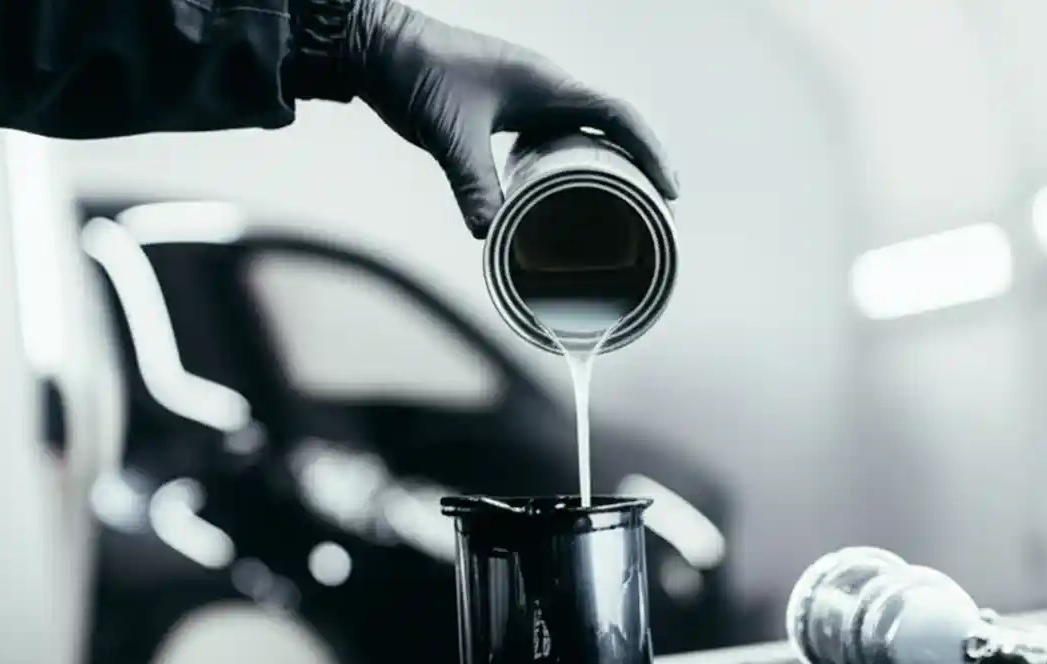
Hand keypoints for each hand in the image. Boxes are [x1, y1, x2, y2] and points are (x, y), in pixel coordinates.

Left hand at [347, 0, 678, 237]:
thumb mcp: (448, 133)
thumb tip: (489, 234)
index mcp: (547, 85)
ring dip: (608, 164)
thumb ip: (471, 181)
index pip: (618, 115)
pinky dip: (571, 165)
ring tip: (624, 206)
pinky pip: (555, 138)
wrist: (377, 46)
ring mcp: (528, 98)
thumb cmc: (416, 74)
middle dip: (640, 165)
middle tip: (656, 209)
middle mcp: (546, 88)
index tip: (668, 189)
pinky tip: (566, 195)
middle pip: (612, 125)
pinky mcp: (508, 110)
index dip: (650, 152)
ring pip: (585, 132)